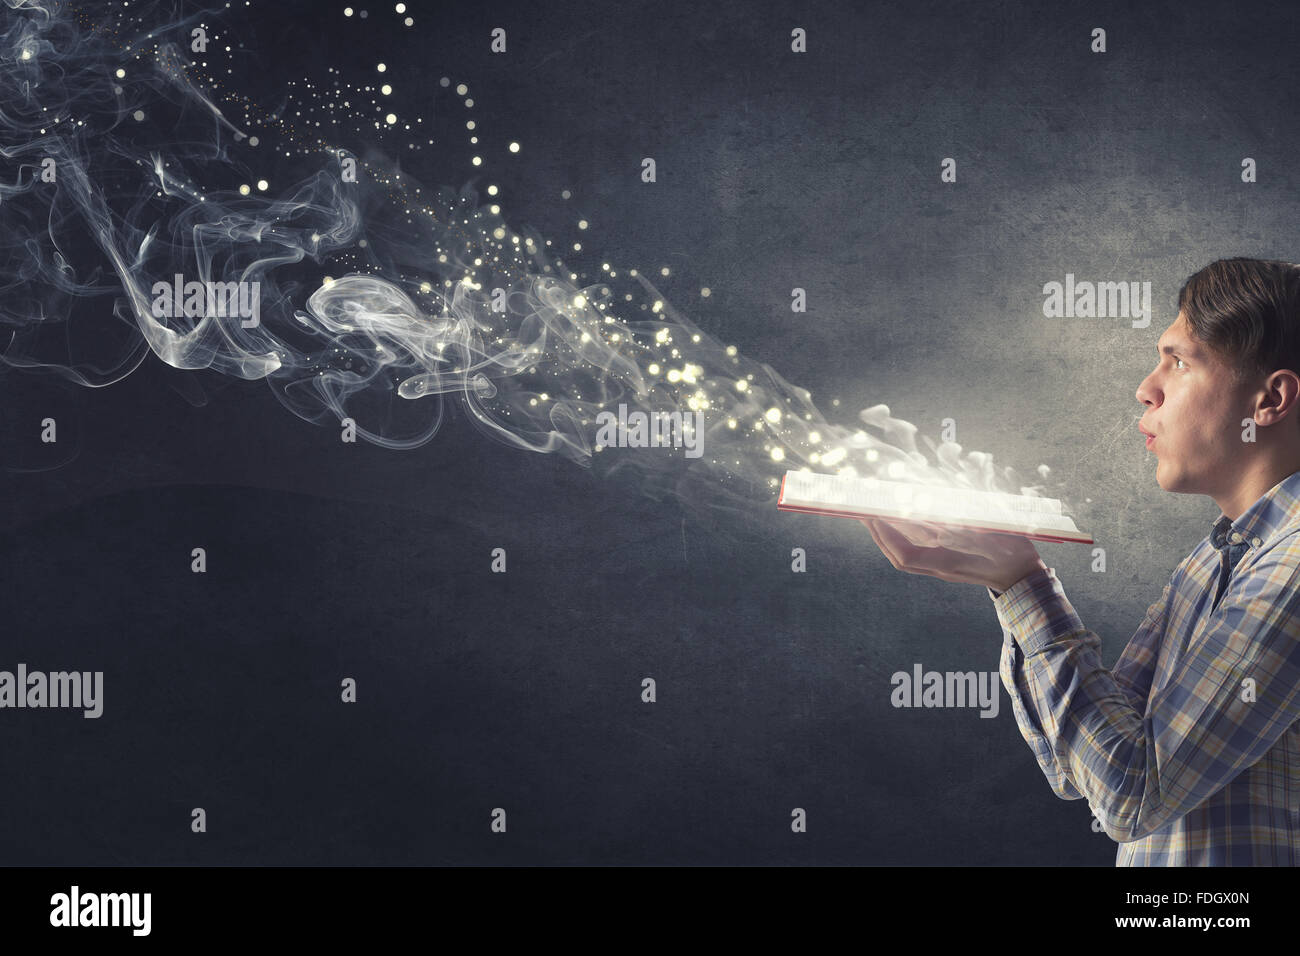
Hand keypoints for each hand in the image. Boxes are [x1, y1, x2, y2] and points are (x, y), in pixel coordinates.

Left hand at [861, 517, 1046, 591]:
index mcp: (947, 564)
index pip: (905, 555)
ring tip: (875, 509)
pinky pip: (917, 545)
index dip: (886, 535)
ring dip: (887, 531)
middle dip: (878, 531)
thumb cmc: (1013, 556)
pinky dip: (903, 531)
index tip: (873, 515)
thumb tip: (942, 526)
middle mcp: (938, 566)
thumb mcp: (995, 541)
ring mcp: (941, 563)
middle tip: (863, 508)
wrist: (1024, 575)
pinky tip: (900, 516)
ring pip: (905, 549)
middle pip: (898, 552)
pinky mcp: (946, 557)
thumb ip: (969, 535)